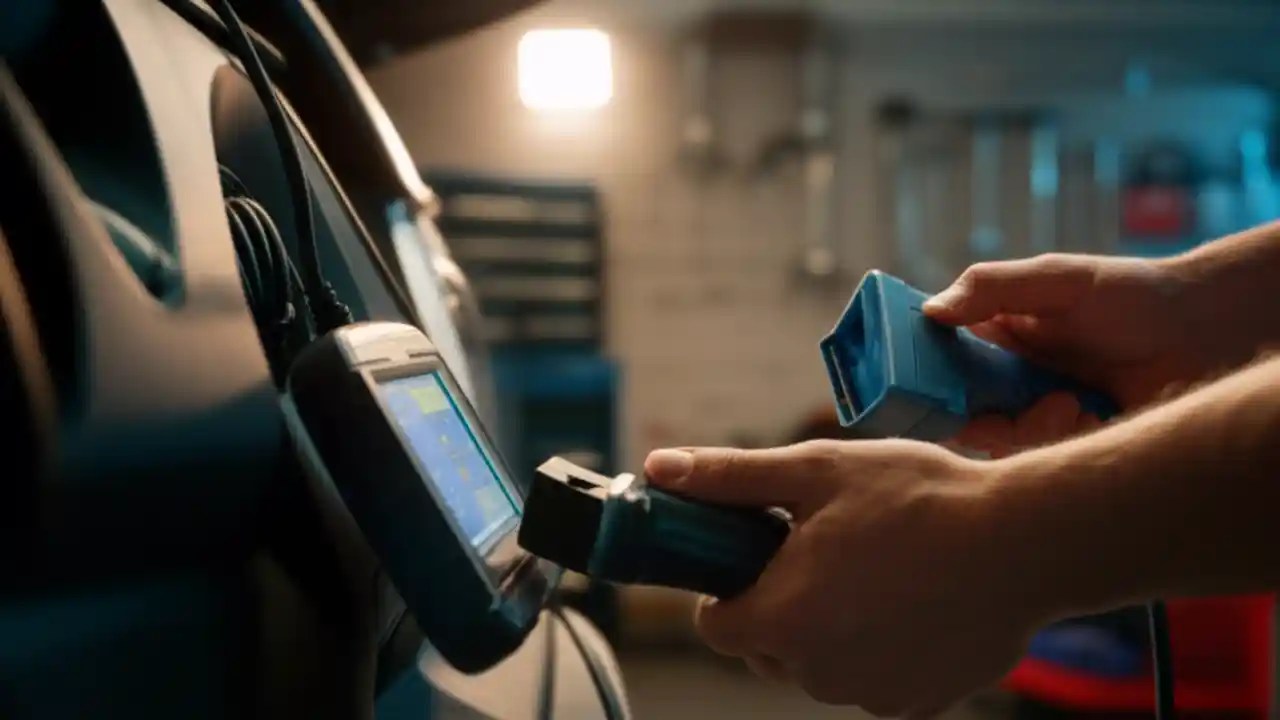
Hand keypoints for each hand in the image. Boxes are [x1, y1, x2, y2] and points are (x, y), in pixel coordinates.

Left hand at [645, 442, 1040, 717]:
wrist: (1026, 541)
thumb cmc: (920, 499)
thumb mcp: (816, 471)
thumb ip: (730, 478)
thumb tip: (660, 468)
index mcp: (783, 619)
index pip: (714, 625)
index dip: (726, 587)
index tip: (758, 555)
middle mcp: (819, 673)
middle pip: (766, 647)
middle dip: (779, 604)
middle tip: (822, 550)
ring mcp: (872, 694)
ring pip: (821, 663)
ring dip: (831, 626)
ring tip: (875, 568)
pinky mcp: (919, 703)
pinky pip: (874, 677)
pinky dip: (880, 646)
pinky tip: (912, 600)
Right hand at [924, 254, 1208, 454]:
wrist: (1207, 331)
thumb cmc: (1133, 295)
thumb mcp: (1057, 278)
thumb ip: (993, 286)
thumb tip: (930, 311)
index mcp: (996, 337)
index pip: (938, 361)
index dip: (921, 374)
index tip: (919, 383)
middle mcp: (1010, 380)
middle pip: (960, 412)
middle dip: (975, 416)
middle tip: (1000, 406)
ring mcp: (1039, 416)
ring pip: (998, 443)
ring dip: (1026, 429)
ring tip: (1067, 402)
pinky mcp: (1070, 446)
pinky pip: (1041, 460)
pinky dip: (1058, 442)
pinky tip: (1087, 414)